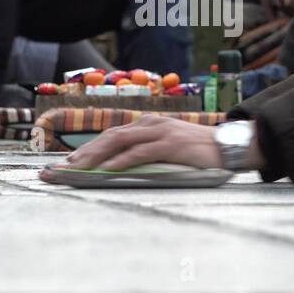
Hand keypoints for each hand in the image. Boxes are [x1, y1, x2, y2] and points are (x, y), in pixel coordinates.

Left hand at [60, 115, 222, 171]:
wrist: (227, 146)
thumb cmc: (197, 150)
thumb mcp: (168, 146)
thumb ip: (147, 150)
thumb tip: (122, 166)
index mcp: (148, 123)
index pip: (112, 133)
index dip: (90, 146)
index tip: (72, 160)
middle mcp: (150, 123)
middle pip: (110, 135)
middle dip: (86, 151)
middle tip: (66, 166)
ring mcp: (160, 131)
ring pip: (120, 141)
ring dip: (96, 155)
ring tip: (79, 168)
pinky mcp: (170, 144)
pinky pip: (140, 152)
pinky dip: (121, 160)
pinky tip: (107, 169)